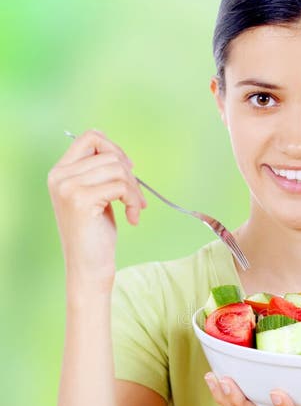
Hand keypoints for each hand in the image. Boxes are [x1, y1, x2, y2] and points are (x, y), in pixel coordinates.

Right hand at [47, 129, 146, 290]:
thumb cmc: (95, 234)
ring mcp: (68, 187)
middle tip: (136, 198)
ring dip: (134, 189)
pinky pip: (121, 186)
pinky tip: (132, 218)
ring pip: (117, 169)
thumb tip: (123, 157)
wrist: (88, 267)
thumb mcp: (94, 196)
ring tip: (134, 209)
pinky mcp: (82, 200)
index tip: (127, 169)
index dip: (114, 148)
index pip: (90, 137)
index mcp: (60, 172)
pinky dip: (133, 200)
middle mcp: (60, 176)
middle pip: (108, 154)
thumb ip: (99, 174)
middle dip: (130, 174)